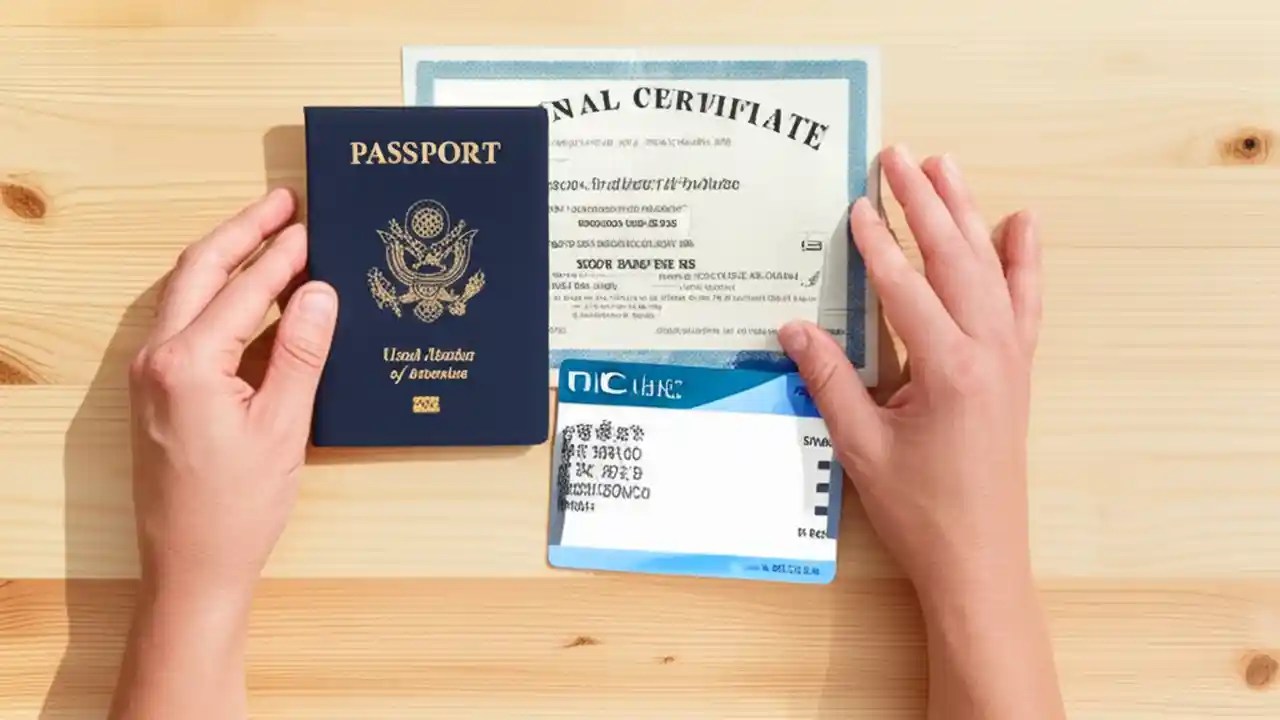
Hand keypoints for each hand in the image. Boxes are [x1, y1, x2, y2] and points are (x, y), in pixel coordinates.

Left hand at [112, 188, 337, 718]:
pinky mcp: (158, 392)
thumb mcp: (284, 427)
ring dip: (228, 260)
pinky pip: (188, 325)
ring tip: (270, 234)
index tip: (315, 223)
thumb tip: (318, 291)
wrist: (191, 569)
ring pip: (188, 293)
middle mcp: (157, 358)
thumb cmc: (236, 509)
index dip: (283, 252)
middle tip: (284, 202)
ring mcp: (151, 375)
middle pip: (200, 271)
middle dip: (243, 232)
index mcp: (187, 363)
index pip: (243, 287)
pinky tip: (255, 297)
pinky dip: (221, 299)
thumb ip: (301, 352)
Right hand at [779, 146, 1061, 718]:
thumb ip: (829, 380)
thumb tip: (792, 328)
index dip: (877, 243)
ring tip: (946, 166)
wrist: (979, 557)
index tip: (854, 203)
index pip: (906, 288)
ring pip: (991, 268)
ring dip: (968, 213)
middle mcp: (989, 352)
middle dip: (924, 204)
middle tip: (898, 157)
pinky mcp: (1017, 370)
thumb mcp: (860, 446)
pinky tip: (1021, 225)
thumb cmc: (920, 509)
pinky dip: (1023, 260)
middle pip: (954, 259)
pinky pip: (1025, 302)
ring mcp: (1010, 358)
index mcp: (948, 369)